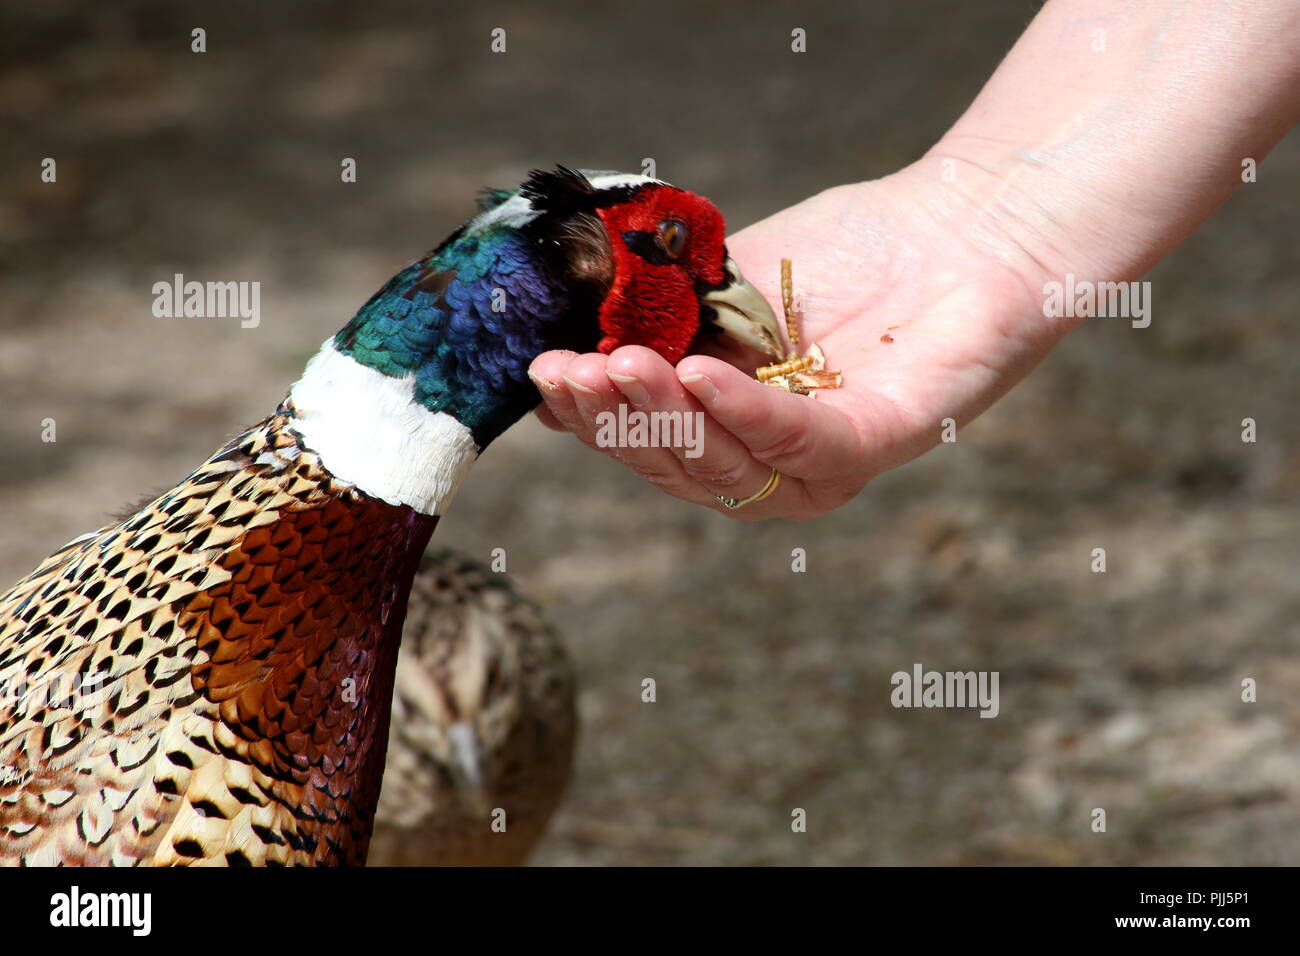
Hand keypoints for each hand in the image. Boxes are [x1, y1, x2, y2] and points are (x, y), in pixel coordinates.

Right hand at [528, 165, 1066, 519]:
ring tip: (619, 364)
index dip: (591, 419)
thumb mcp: (726, 291)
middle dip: (616, 420)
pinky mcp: (879, 442)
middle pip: (676, 465)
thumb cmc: (848, 254)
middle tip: (569, 370)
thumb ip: (660, 325)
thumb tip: (564, 340)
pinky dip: (745, 410)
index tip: (542, 376)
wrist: (960, 221)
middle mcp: (772, 464)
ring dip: (665, 416)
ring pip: (726, 464)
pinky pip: (800, 442)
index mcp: (730, 433)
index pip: (647, 443)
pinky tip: (699, 374)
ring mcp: (824, 464)